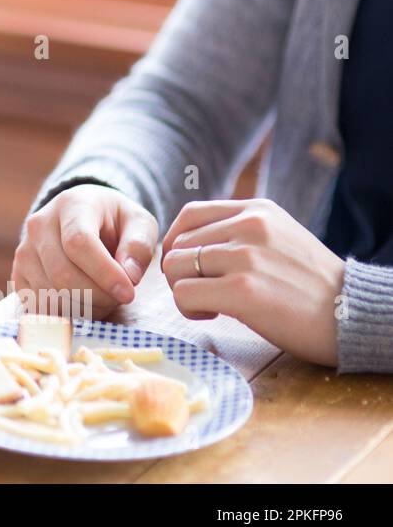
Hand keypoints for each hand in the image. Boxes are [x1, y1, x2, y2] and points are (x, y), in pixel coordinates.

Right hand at [12, 184, 157, 317]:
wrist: (83, 219)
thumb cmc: (115, 222)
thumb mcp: (139, 223)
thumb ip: (139, 246)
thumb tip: (129, 277)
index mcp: (71, 205)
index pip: (78, 242)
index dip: (104, 273)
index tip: (128, 292)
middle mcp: (39, 224)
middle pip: (61, 272)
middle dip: (97, 296)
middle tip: (120, 298)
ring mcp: (25, 250)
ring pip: (49, 293)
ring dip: (83, 308)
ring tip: (104, 299)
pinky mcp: (18, 273)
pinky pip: (38, 304)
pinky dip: (65, 314)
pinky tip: (85, 305)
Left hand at [161, 198, 343, 365]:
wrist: (353, 316)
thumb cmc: (311, 286)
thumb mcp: (277, 239)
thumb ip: (237, 233)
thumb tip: (184, 243)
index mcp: (257, 210)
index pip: (190, 215)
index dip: (177, 243)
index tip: (188, 266)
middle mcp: (249, 226)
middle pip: (177, 245)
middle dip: (181, 273)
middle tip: (207, 292)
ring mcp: (246, 257)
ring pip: (174, 267)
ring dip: (184, 291)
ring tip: (212, 304)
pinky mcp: (243, 291)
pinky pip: (183, 294)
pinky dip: (188, 308)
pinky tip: (214, 314)